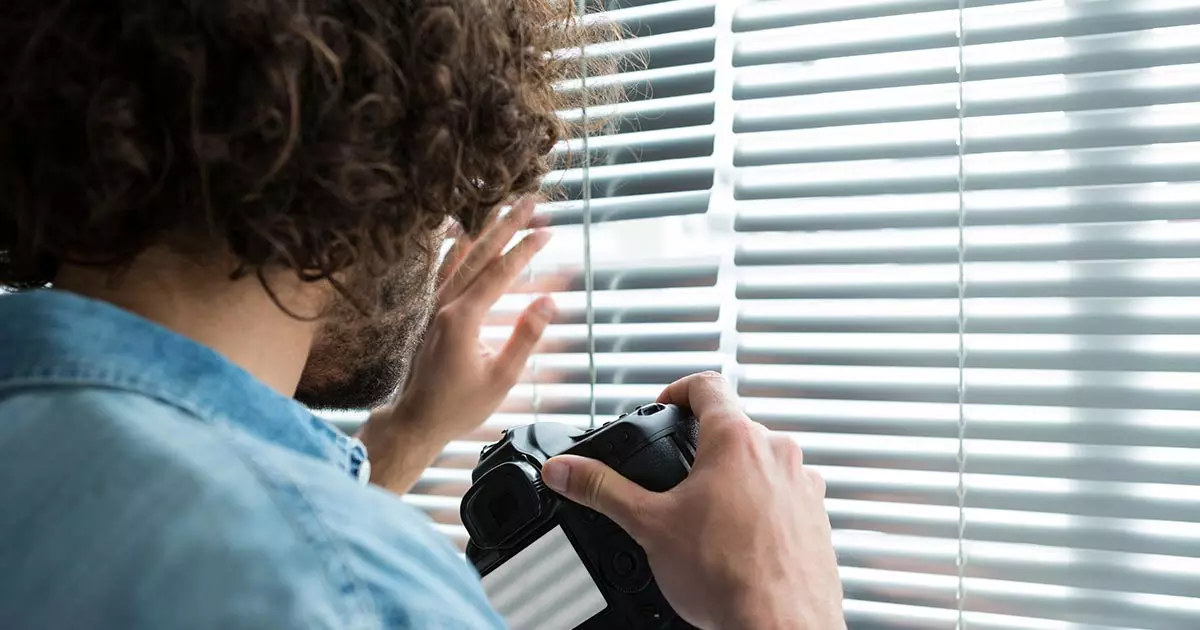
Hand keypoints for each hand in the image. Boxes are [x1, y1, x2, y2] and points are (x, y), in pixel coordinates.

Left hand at [360, 196, 557, 493]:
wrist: (415, 419)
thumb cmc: (458, 405)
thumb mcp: (502, 378)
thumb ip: (525, 336)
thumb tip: (549, 300)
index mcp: (463, 318)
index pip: (500, 273)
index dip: (526, 249)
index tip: (548, 230)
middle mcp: (445, 303)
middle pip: (480, 252)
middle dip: (508, 224)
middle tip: (532, 200)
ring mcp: (434, 305)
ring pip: (461, 255)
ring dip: (486, 229)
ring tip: (504, 207)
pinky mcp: (430, 311)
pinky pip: (444, 268)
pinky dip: (456, 245)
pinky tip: (462, 231)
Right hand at [541, 373, 844, 629]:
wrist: (780, 626)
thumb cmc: (728, 577)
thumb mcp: (649, 526)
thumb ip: (603, 489)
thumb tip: (566, 469)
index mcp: (737, 440)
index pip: (707, 385)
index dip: (677, 390)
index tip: (664, 408)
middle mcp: (779, 453)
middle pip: (734, 426)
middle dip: (702, 446)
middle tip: (677, 478)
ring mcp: (803, 484)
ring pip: (762, 461)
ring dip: (734, 476)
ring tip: (707, 514)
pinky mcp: (816, 516)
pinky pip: (785, 494)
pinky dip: (761, 505)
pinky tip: (738, 538)